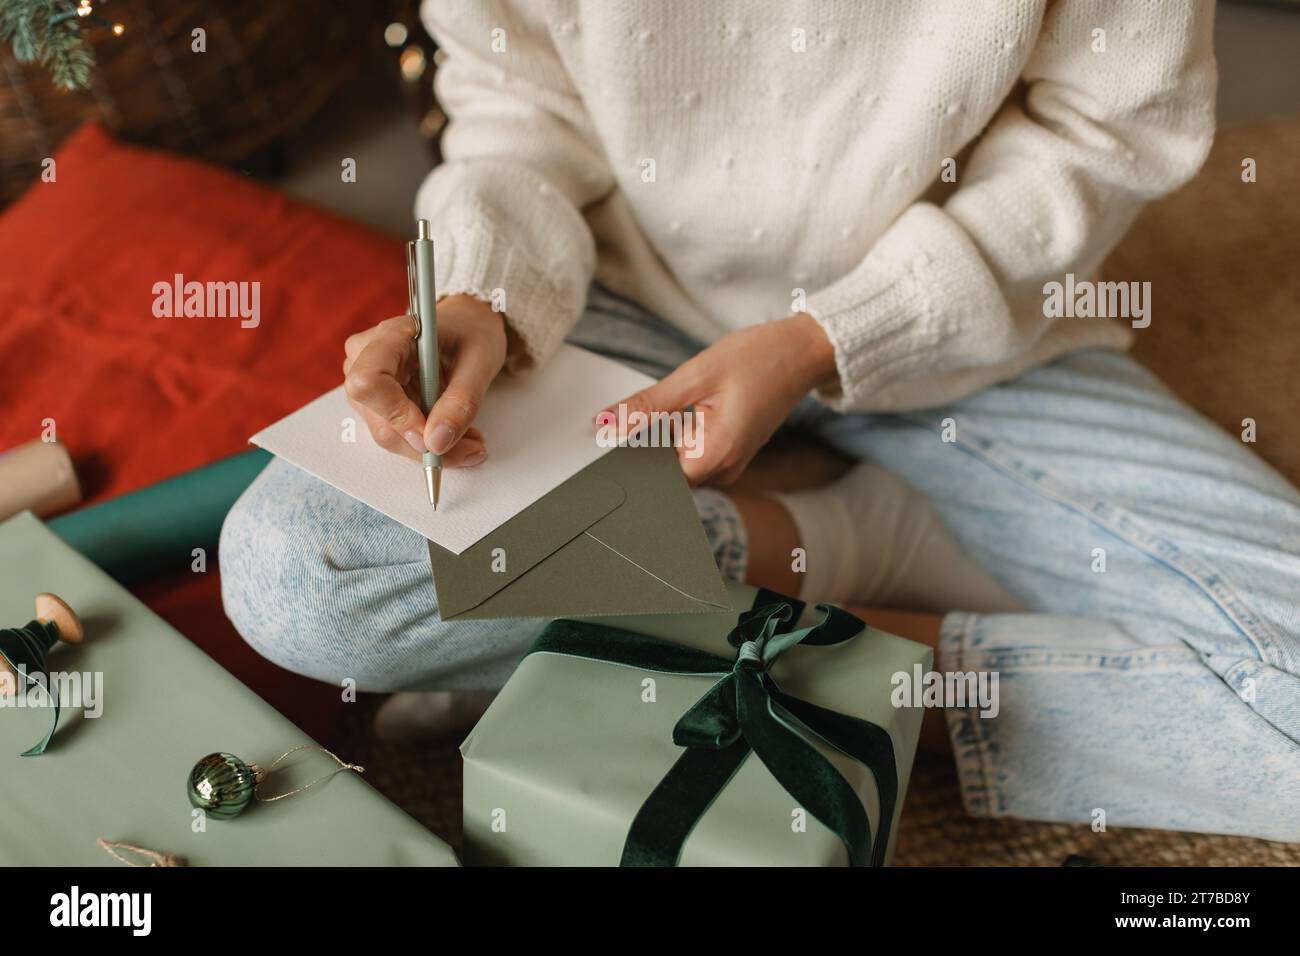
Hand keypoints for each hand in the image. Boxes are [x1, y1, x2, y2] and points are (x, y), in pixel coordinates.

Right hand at [343, 294, 506, 466]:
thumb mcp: (480, 362)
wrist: (466, 327)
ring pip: (388, 434)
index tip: (433, 433)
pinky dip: (429, 442)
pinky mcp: (376, 401)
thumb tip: (437, 442)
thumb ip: (461, 401)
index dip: (397, 416)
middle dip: (427, 443)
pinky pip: (397, 434)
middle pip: (380, 420)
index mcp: (388, 335)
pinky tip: (454, 432)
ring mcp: (367, 382)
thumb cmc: (471, 333)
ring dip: (432, 446)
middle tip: (473, 447)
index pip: (368, 382)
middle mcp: (365, 358)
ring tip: (471, 439)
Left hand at [598, 313, 836, 485]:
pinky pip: (689, 454)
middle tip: (613, 423)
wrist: (802, 351)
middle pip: (663, 474)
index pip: (655, 478)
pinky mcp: (727, 452)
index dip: (625, 463)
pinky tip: (668, 415)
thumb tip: (605, 425)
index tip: (601, 447)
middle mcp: (724, 468)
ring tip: (648, 413)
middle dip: (636, 450)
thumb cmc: (760, 357)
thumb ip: (648, 406)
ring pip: (674, 464)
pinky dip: (671, 437)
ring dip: (653, 442)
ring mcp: (728, 463)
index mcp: (717, 454)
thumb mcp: (695, 375)